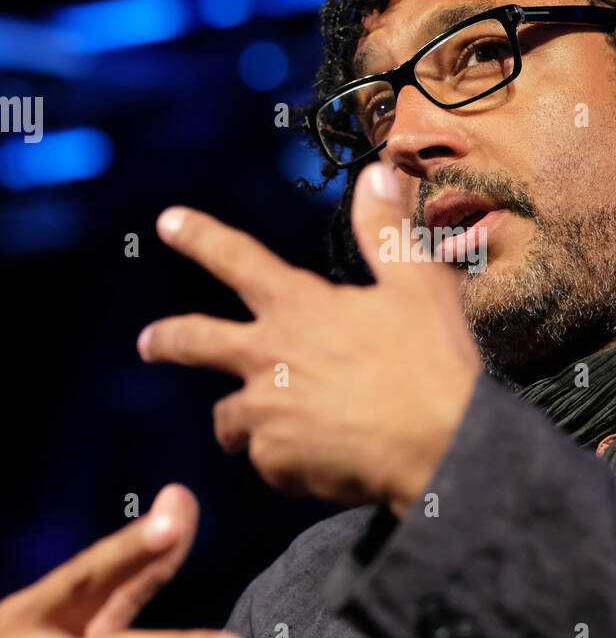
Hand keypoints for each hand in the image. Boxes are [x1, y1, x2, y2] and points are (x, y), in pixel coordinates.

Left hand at [137, 164, 482, 514]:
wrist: (446, 444)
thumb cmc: (436, 362)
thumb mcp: (418, 284)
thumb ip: (386, 231)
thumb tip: (375, 174)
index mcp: (298, 306)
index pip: (236, 258)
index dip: (199, 236)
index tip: (166, 222)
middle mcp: (269, 356)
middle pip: (195, 342)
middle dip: (166, 340)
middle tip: (148, 344)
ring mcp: (268, 412)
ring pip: (230, 418)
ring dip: (240, 421)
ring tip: (253, 432)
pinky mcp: (278, 461)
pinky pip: (269, 462)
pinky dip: (289, 463)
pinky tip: (323, 463)